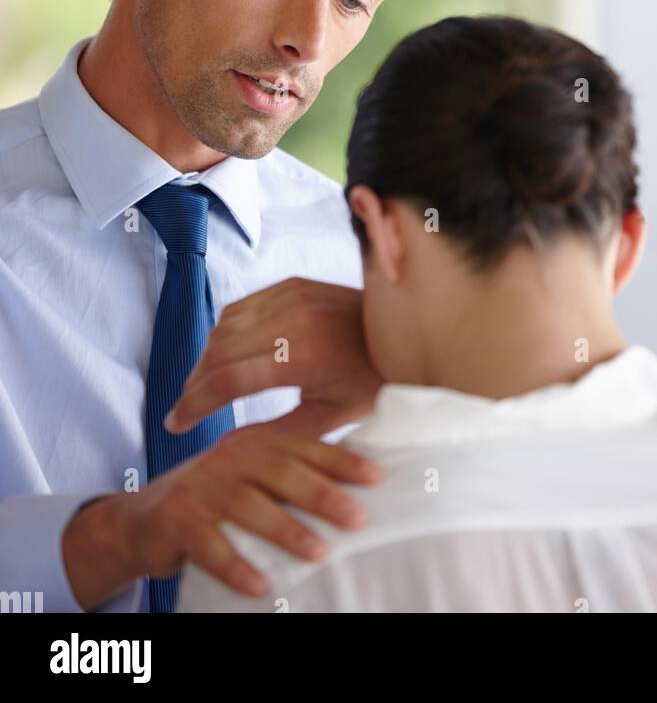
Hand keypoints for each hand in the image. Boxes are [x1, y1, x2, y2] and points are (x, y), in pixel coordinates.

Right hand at [62, 424, 385, 609]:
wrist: (143, 519)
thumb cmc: (215, 498)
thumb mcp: (252, 478)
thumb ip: (291, 474)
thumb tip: (355, 487)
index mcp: (254, 443)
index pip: (305, 449)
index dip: (341, 461)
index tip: (378, 478)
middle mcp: (230, 458)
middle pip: (282, 472)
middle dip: (322, 494)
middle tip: (357, 516)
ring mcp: (202, 486)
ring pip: (249, 506)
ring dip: (286, 531)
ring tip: (319, 552)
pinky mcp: (178, 519)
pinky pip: (210, 545)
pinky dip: (235, 566)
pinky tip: (260, 586)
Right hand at [166, 278, 382, 438]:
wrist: (405, 329)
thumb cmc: (372, 380)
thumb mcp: (329, 417)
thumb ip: (275, 434)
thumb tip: (224, 450)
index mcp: (302, 356)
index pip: (226, 381)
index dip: (193, 405)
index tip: (176, 425)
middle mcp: (292, 317)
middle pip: (216, 352)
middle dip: (193, 384)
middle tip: (183, 411)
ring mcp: (291, 293)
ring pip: (223, 327)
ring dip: (205, 358)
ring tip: (201, 388)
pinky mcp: (292, 282)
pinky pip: (242, 307)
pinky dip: (224, 332)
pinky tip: (223, 356)